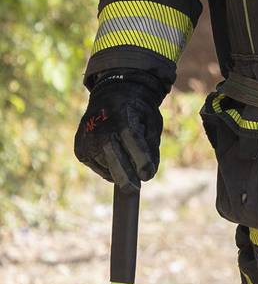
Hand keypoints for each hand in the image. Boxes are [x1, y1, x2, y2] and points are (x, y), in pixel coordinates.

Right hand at [74, 73, 165, 187]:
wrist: (111, 94)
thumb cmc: (137, 110)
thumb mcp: (151, 121)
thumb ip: (151, 146)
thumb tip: (149, 173)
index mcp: (124, 119)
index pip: (133, 143)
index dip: (141, 161)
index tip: (148, 175)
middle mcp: (102, 130)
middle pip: (114, 160)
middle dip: (127, 178)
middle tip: (135, 189)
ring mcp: (88, 140)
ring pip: (106, 166)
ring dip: (119, 171)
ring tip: (128, 162)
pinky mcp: (80, 150)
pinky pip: (96, 166)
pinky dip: (107, 168)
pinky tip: (114, 157)